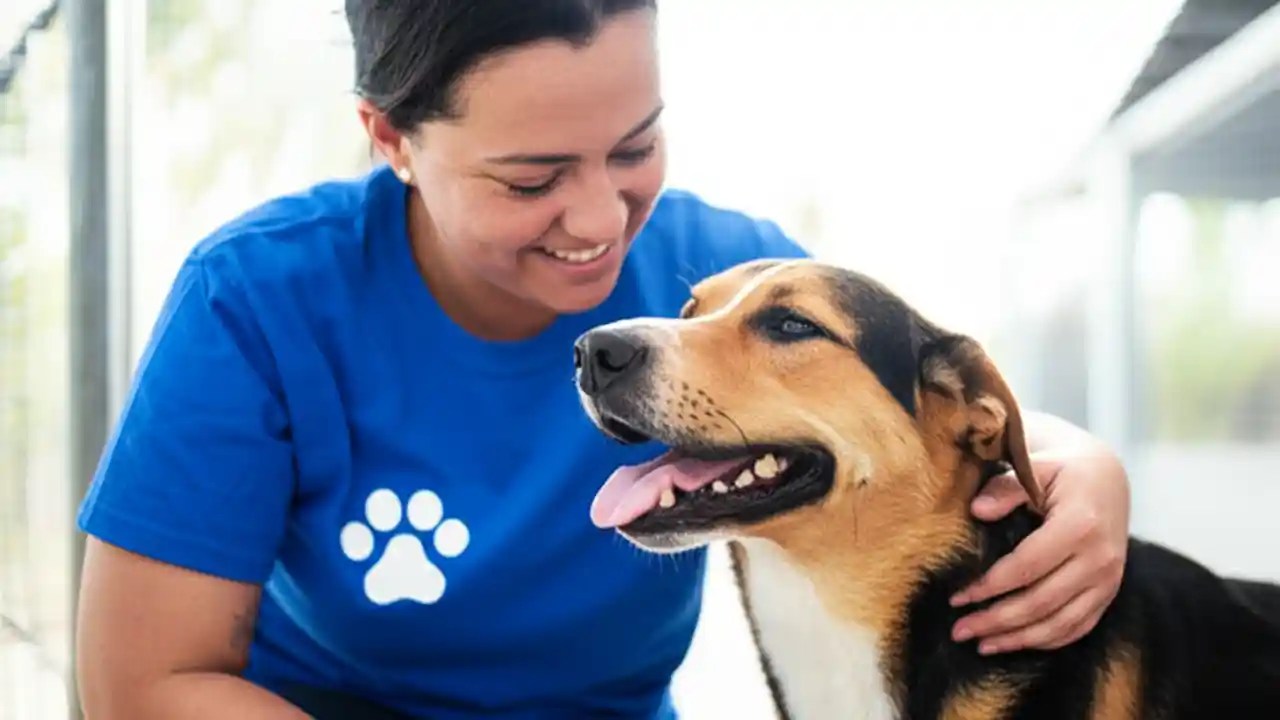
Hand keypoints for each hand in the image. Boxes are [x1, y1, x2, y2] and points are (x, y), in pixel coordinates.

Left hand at [948, 449, 1128, 654]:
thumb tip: (977, 511)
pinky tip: (1016, 643)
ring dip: (1019, 639)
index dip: (990, 586)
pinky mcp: (1109, 592)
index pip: (1027, 567)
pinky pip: (1079, 627)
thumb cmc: (1062, 469)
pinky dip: (1047, 641)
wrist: (1107, 476)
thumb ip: (1006, 487)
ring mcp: (1109, 579)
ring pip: (1061, 623)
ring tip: (982, 645)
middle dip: (997, 621)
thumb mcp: (1036, 465)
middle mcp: (1100, 558)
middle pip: (1041, 602)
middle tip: (960, 630)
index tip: (957, 597)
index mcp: (1079, 525)